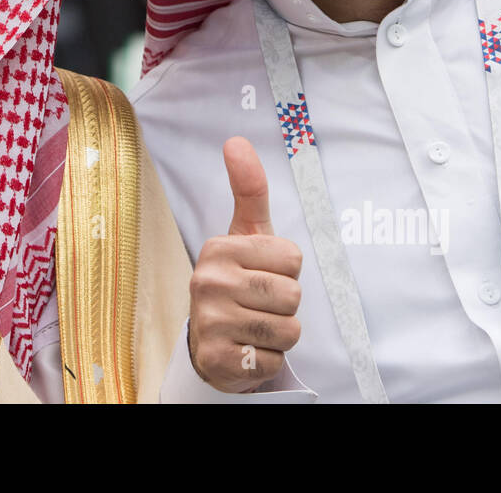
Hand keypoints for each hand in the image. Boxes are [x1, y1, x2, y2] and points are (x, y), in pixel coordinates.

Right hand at [186, 136, 302, 392]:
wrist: (210, 345)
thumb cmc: (237, 282)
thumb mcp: (245, 236)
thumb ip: (248, 189)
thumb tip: (236, 140)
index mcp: (218, 249)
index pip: (293, 259)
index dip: (286, 271)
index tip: (261, 274)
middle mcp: (208, 283)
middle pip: (292, 294)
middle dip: (285, 304)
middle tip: (259, 304)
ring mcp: (210, 323)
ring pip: (289, 328)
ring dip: (280, 334)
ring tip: (255, 327)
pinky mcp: (220, 360)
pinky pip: (276, 359)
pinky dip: (270, 360)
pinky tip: (249, 350)